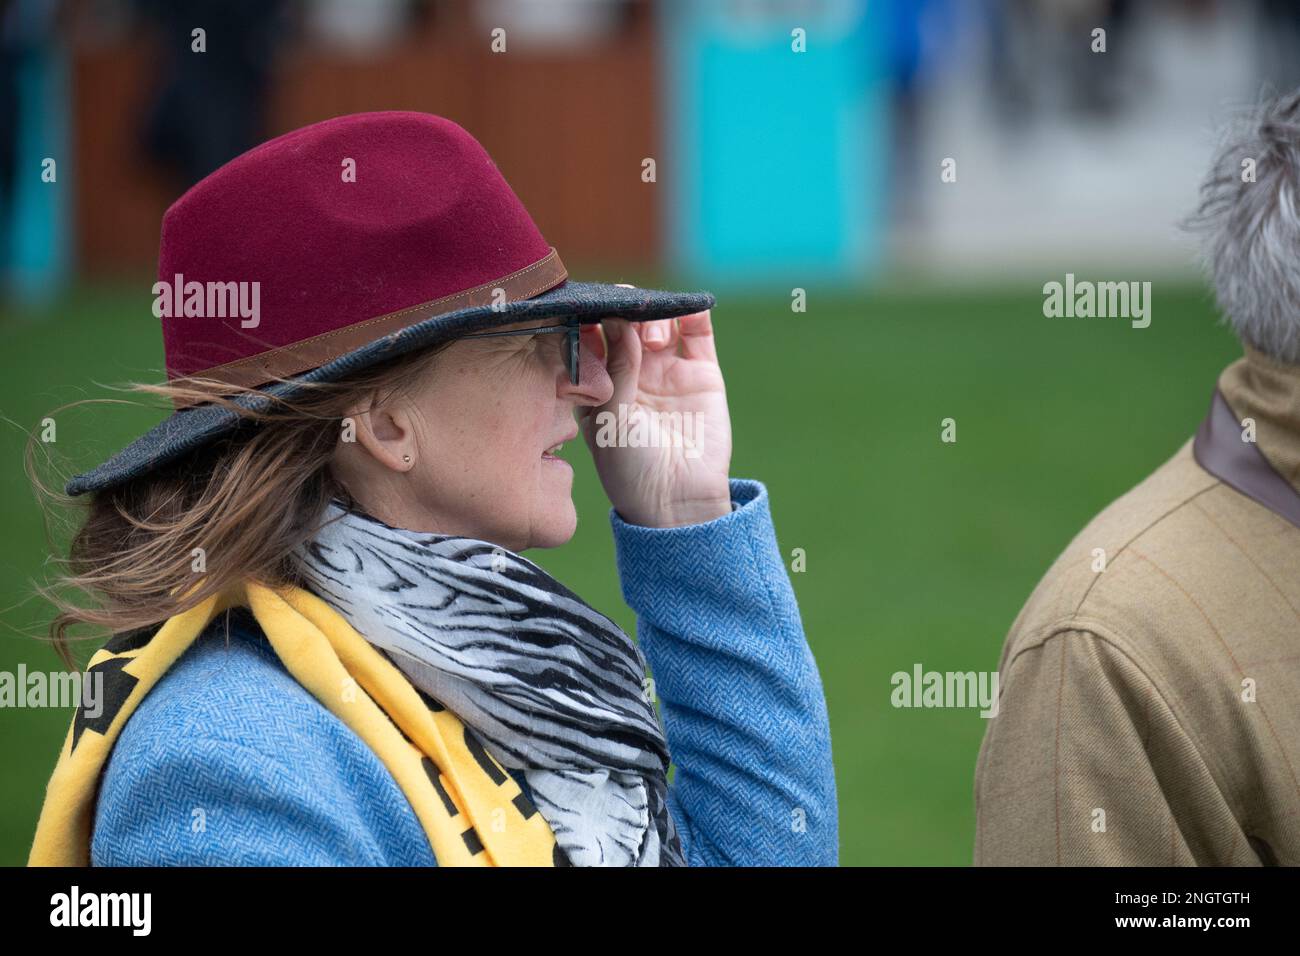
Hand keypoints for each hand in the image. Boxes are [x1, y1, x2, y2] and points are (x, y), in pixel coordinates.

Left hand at [578, 308, 732, 527]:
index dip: (590, 317)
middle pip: (624, 322)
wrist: (677, 501)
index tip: (590, 306)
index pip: (590, 337)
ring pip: (658, 322)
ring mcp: (665, 370)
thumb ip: (615, 366)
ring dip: (654, 314)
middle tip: (624, 307)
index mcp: (596, 383)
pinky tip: (687, 306)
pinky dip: (692, 312)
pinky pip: (696, 332)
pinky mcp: (700, 372)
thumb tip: (616, 317)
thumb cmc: (630, 468)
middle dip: (624, 308)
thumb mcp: (611, 417)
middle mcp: (629, 373)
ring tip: (653, 338)